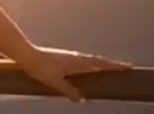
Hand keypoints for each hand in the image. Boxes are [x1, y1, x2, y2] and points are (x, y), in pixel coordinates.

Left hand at [15, 45, 131, 102]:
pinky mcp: (63, 58)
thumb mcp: (55, 83)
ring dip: (101, 64)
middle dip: (111, 65)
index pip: (100, 64)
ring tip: (110, 70)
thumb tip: (83, 99)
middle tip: (125, 68)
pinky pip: (81, 62)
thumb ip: (69, 91)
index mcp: (77, 62)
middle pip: (98, 61)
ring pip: (89, 61)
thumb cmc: (40, 68)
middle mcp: (75, 57)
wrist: (25, 54)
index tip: (128, 66)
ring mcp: (69, 57)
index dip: (114, 66)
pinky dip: (90, 65)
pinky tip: (88, 70)